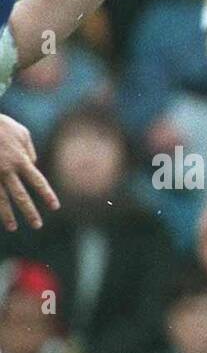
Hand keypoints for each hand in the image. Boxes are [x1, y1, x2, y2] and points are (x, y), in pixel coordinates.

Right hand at [0, 114, 58, 229]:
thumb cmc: (0, 125)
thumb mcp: (21, 133)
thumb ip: (29, 151)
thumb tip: (32, 164)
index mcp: (20, 160)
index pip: (38, 182)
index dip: (47, 195)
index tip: (55, 207)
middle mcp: (6, 170)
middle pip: (20, 196)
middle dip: (29, 212)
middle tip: (37, 225)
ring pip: (0, 199)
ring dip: (6, 215)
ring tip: (12, 227)